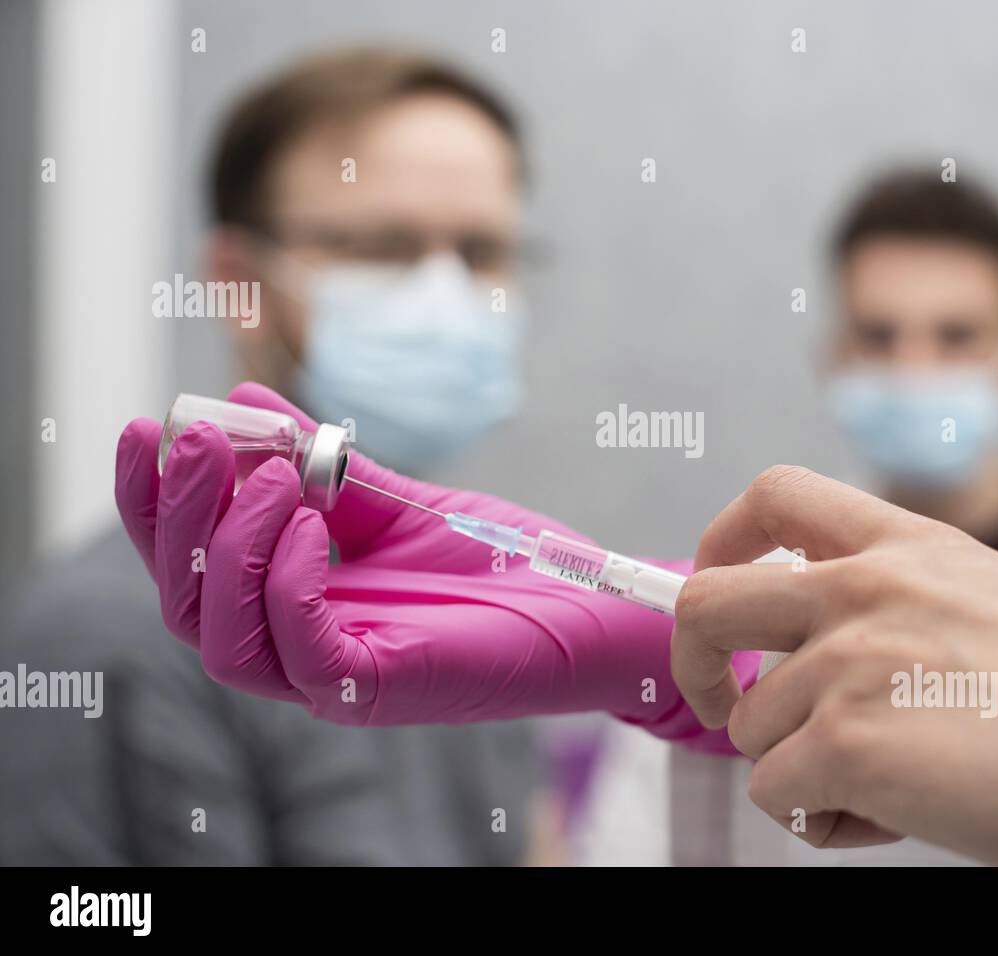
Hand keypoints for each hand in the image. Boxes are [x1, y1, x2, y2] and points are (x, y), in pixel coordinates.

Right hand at [115, 382, 753, 747]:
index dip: (152, 502)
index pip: (191, 562)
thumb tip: (246, 401)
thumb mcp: (397, 501)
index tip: (146, 428)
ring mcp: (332, 676)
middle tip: (193, 437)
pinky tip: (307, 522)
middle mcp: (296, 646)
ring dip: (226, 546)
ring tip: (269, 477)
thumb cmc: (496, 559)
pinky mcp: (375, 688)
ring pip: (223, 635)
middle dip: (174, 515)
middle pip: (186, 600)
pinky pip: (298, 648)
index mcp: (292, 603)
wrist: (587, 600)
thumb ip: (323, 467)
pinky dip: (287, 582)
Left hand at [671, 465, 997, 863]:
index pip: (774, 496)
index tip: (712, 581)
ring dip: (800, 767)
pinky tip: (895, 815)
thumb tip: (804, 663)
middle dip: (689, 662)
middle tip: (721, 704)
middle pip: (706, 602)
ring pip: (750, 726)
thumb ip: (888, 607)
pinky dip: (822, 819)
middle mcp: (863, 590)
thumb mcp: (981, 597)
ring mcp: (849, 662)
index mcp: (903, 544)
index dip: (720, 539)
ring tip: (889, 784)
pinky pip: (779, 795)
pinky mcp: (849, 742)